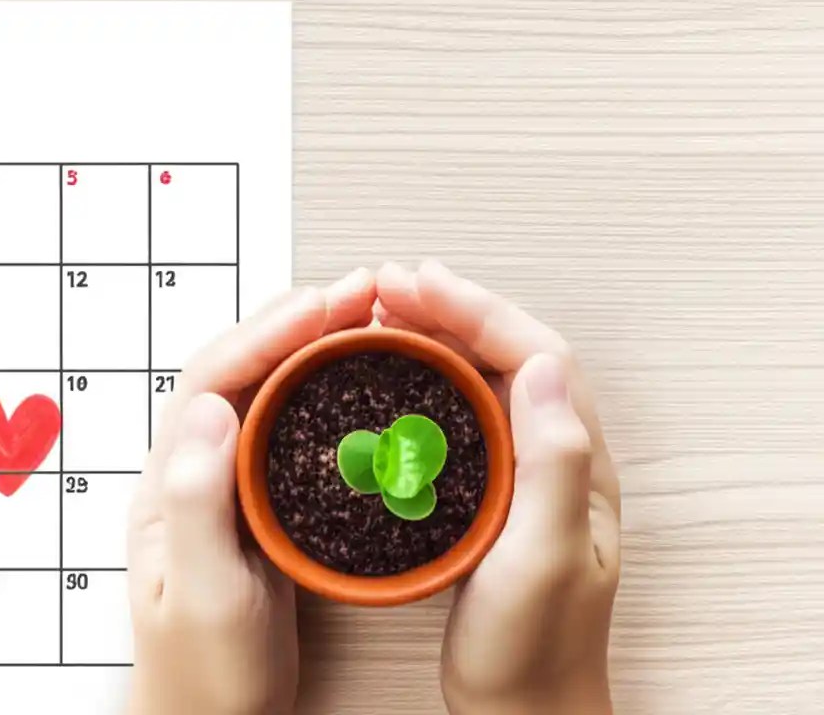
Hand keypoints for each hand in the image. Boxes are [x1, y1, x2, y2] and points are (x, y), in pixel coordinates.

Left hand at [125, 269, 375, 714]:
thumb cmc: (203, 675)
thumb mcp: (204, 594)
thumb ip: (202, 503)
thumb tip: (209, 407)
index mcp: (172, 486)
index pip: (214, 381)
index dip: (269, 333)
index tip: (325, 305)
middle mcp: (196, 473)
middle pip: (241, 370)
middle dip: (297, 320)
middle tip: (363, 293)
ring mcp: (229, 486)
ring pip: (267, 392)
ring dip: (313, 346)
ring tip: (369, 317)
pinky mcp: (261, 506)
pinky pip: (289, 428)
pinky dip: (325, 392)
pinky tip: (362, 382)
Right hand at [376, 261, 621, 714]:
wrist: (520, 709)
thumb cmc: (534, 647)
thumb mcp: (544, 557)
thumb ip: (551, 463)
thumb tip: (542, 365)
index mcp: (575, 462)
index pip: (533, 353)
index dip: (476, 309)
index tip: (417, 285)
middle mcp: (551, 456)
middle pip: (505, 353)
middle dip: (449, 308)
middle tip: (387, 285)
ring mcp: (518, 473)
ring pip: (479, 379)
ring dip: (434, 336)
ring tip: (382, 313)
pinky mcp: (485, 494)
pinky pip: (456, 415)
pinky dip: (421, 382)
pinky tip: (387, 380)